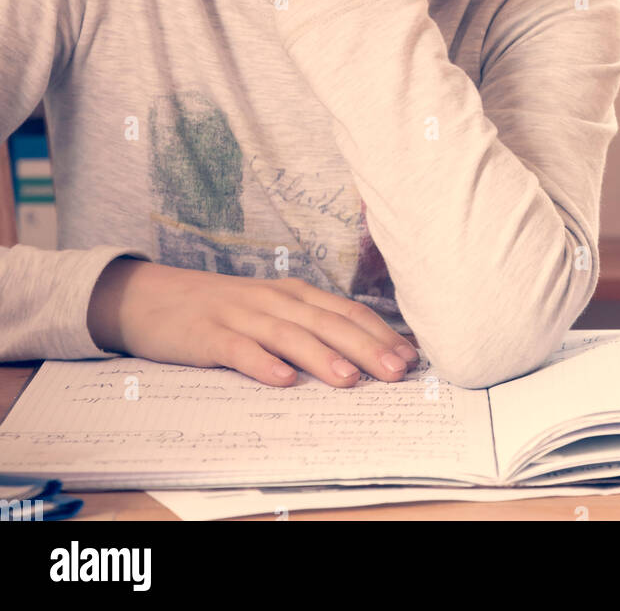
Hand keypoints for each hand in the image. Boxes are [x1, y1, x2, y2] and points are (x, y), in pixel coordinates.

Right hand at [87, 258, 418, 387]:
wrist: (154, 297)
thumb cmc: (224, 310)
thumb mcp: (270, 310)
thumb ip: (308, 325)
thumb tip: (360, 353)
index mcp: (293, 294)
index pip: (345, 311)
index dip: (378, 333)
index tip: (409, 357)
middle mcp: (273, 300)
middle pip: (326, 322)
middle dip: (365, 347)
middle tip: (396, 372)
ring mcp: (241, 315)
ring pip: (289, 335)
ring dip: (322, 357)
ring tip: (350, 381)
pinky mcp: (209, 335)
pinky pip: (239, 350)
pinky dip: (262, 364)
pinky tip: (283, 380)